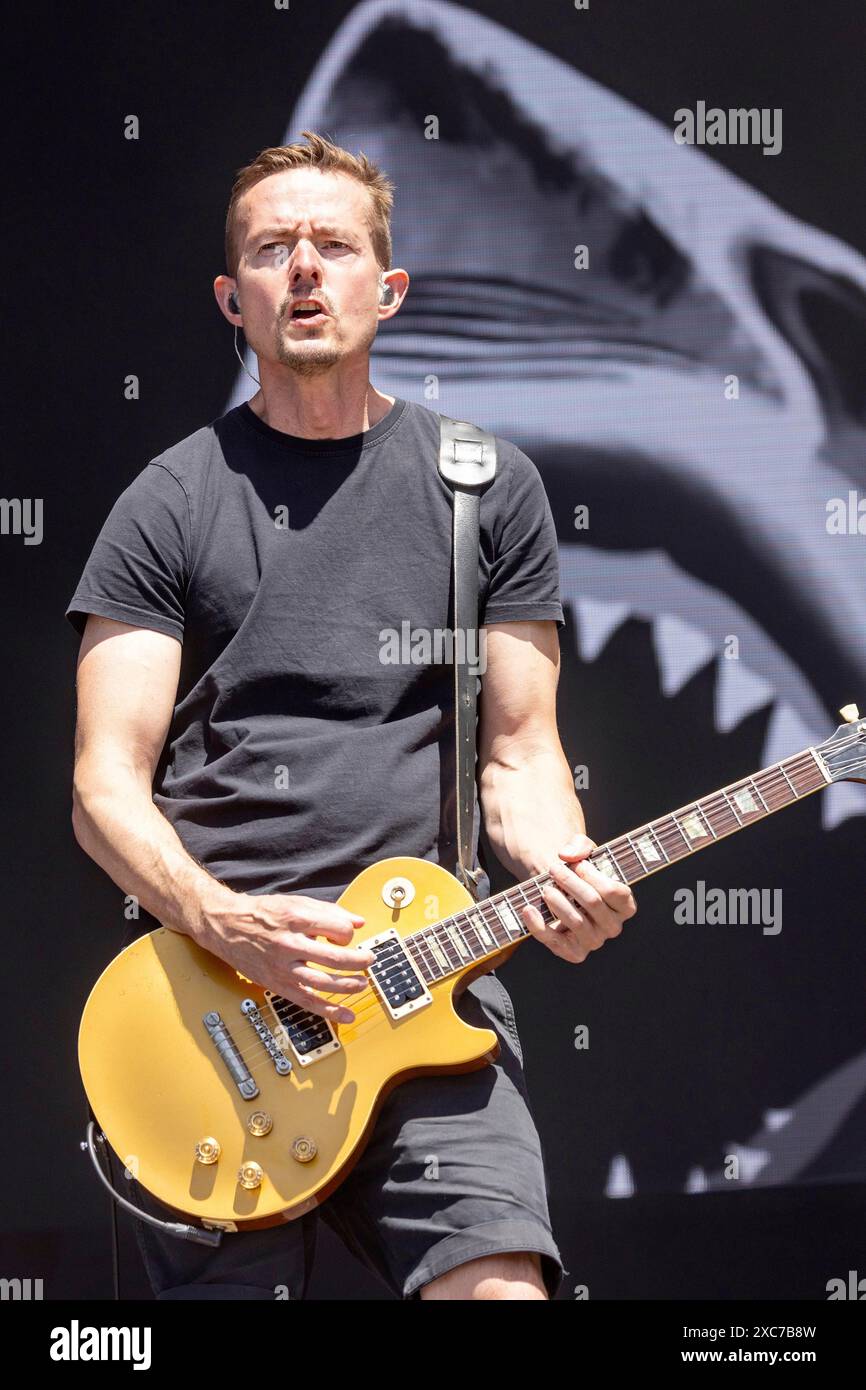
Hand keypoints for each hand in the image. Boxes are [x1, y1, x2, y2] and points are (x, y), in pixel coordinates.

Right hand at [200, 890, 375, 1023]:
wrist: (226, 926)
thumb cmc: (262, 913)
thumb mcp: (296, 902)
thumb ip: (329, 911)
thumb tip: (358, 922)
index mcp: (296, 919)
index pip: (337, 930)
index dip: (348, 934)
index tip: (346, 936)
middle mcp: (289, 944)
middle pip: (333, 958)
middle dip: (358, 961)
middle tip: (368, 961)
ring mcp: (282, 967)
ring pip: (323, 983)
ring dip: (348, 986)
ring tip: (362, 984)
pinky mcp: (278, 985)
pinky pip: (306, 1001)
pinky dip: (329, 1011)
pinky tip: (346, 1015)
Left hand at [519, 834, 636, 962]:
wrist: (562, 894)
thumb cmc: (579, 874)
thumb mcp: (583, 853)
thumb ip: (580, 845)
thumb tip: (567, 854)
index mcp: (625, 906)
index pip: (615, 891)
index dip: (593, 875)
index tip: (576, 864)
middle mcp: (613, 927)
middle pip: (593, 902)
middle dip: (570, 883)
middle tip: (553, 869)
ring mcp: (594, 942)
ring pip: (577, 921)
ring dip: (558, 902)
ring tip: (545, 888)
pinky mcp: (573, 953)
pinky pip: (556, 942)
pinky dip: (539, 926)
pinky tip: (528, 909)